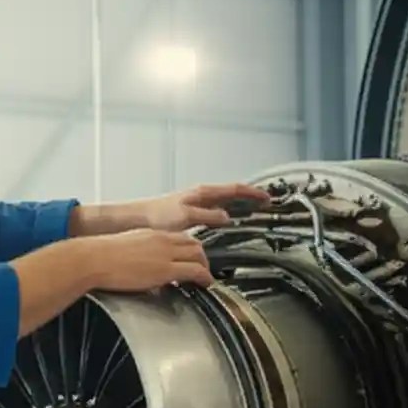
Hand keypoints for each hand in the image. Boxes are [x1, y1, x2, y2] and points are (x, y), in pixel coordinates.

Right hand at [82, 229, 214, 290]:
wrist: (94, 259)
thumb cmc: (102, 256)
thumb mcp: (126, 248)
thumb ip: (141, 254)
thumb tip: (145, 267)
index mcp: (152, 234)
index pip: (181, 237)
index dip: (191, 248)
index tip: (192, 257)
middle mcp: (162, 240)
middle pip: (194, 243)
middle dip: (202, 256)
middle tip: (202, 268)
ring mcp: (165, 254)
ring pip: (198, 254)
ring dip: (205, 266)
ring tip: (205, 278)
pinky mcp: (165, 269)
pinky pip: (194, 271)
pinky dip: (204, 277)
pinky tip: (205, 283)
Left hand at [139, 182, 270, 230]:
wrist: (140, 218)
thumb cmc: (158, 215)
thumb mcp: (186, 217)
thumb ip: (207, 216)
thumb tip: (227, 217)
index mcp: (203, 193)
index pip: (234, 189)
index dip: (252, 193)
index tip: (267, 198)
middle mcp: (201, 194)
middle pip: (232, 192)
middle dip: (250, 196)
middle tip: (266, 203)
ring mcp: (197, 201)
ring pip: (225, 199)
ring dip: (240, 203)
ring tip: (253, 210)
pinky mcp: (192, 210)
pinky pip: (216, 207)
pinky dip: (227, 210)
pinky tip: (227, 218)